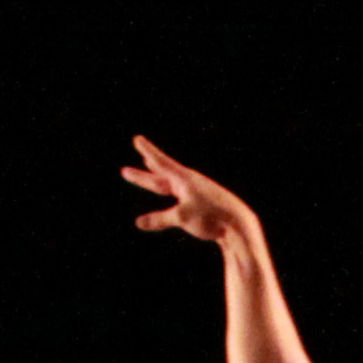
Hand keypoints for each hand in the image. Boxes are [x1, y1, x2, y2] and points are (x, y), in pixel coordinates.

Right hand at [122, 134, 257, 247]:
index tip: (137, 139)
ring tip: (146, 165)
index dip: (147, 151)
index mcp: (184, 180)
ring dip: (154, 177)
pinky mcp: (199, 203)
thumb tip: (138, 222)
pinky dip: (168, 191)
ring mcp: (194, 192)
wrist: (238, 223)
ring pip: (168, 184)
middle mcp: (188, 183)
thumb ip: (160, 219)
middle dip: (142, 174)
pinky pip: (177, 196)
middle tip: (124, 171)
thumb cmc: (211, 217)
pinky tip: (169, 189)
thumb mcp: (183, 217)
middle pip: (160, 176)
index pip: (161, 163)